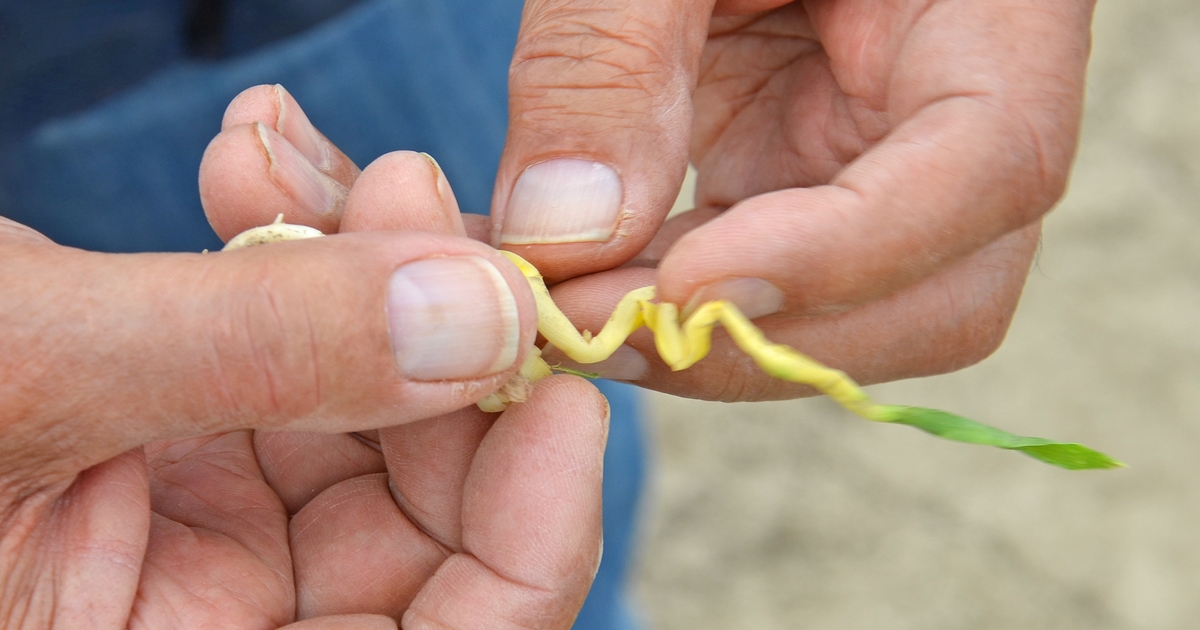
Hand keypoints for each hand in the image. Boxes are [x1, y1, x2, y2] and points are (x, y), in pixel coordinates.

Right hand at [0, 86, 606, 628]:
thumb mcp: (33, 370)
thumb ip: (264, 349)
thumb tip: (486, 317)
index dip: (536, 539)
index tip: (566, 394)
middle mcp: (211, 617)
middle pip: (429, 524)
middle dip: (455, 358)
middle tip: (433, 220)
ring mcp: (203, 534)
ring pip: (370, 424)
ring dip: (375, 286)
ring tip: (346, 176)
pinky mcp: (180, 444)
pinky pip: (295, 364)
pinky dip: (295, 270)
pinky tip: (266, 177)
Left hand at [492, 0, 1092, 399]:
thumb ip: (610, 57)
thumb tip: (562, 238)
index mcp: (983, 8)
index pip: (991, 165)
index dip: (845, 253)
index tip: (684, 287)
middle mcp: (959, 110)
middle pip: (944, 291)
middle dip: (769, 340)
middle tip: (595, 332)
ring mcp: (883, 161)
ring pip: (856, 320)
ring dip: (713, 349)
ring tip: (571, 314)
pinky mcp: (806, 185)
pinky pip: (767, 290)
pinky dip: (674, 313)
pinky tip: (582, 292)